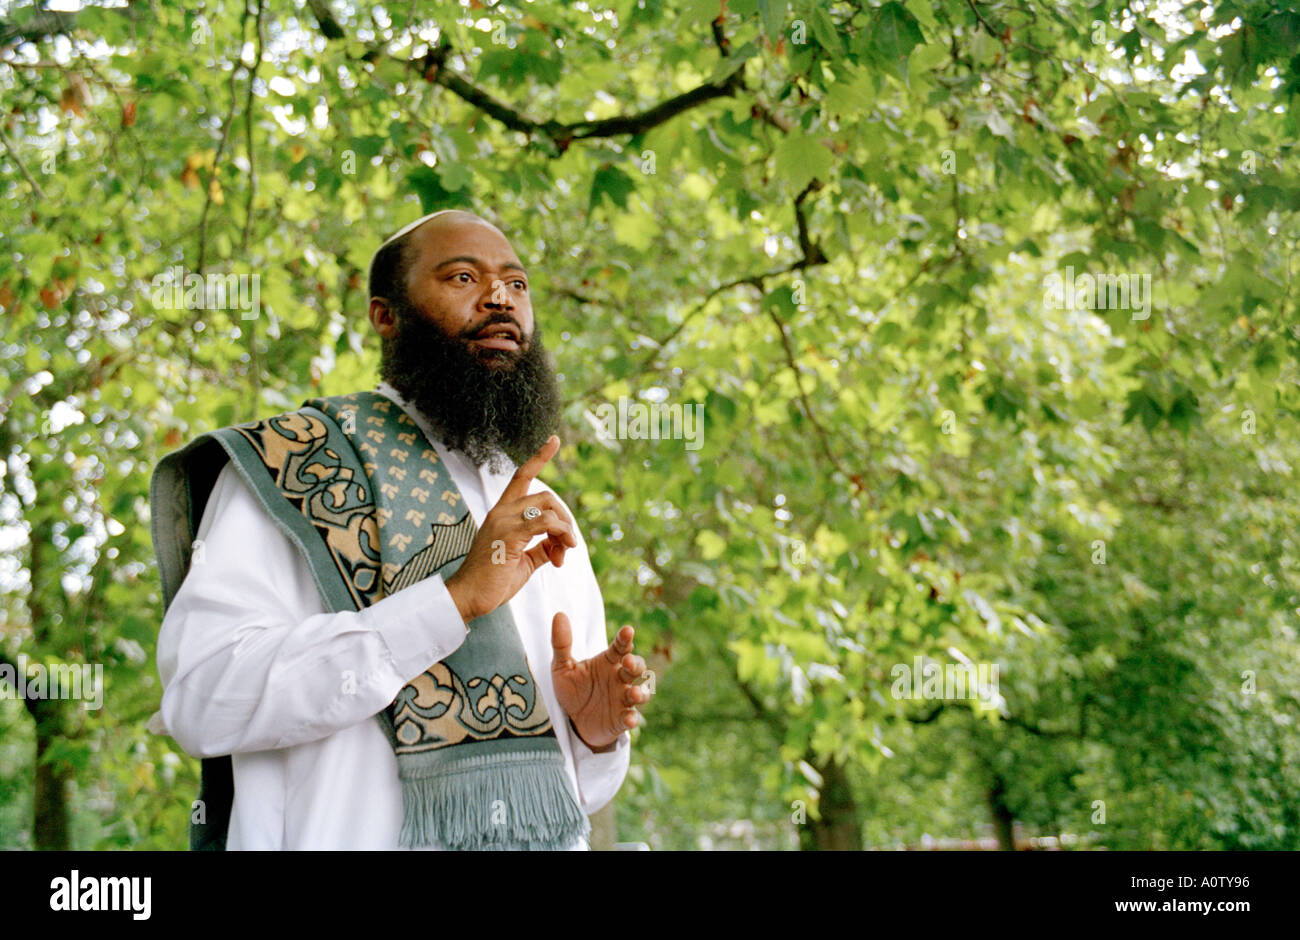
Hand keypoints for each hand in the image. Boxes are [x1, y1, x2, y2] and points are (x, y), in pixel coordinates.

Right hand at [444, 435, 577, 622]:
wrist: (469, 598)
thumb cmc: (492, 581)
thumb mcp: (522, 561)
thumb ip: (540, 549)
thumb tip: (558, 546)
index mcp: (502, 513)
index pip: (521, 476)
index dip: (539, 457)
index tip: (554, 439)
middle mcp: (502, 511)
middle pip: (547, 495)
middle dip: (565, 518)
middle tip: (568, 546)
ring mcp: (504, 520)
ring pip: (549, 507)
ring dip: (566, 530)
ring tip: (564, 554)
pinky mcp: (508, 533)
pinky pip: (546, 523)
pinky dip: (560, 536)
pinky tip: (560, 556)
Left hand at [551, 613, 651, 750]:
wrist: (572, 721)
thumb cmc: (572, 690)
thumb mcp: (562, 667)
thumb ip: (561, 644)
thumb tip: (559, 615)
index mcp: (608, 662)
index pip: (620, 647)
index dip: (625, 638)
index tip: (628, 630)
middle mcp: (619, 678)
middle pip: (636, 667)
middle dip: (636, 664)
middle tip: (628, 662)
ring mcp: (622, 699)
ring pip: (640, 692)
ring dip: (641, 693)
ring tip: (634, 693)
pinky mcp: (621, 719)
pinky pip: (631, 718)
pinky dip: (632, 719)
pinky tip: (629, 719)